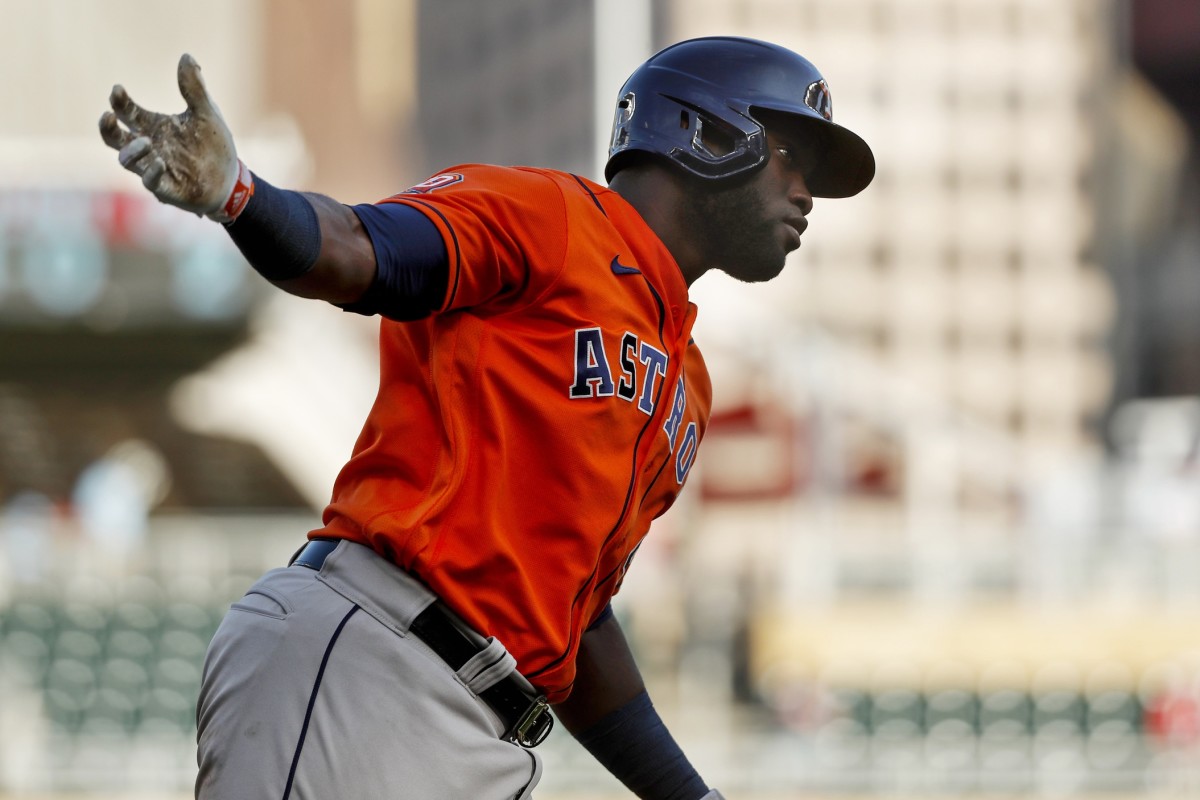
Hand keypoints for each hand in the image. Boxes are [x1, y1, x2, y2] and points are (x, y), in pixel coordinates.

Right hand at [99, 54, 250, 221]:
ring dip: (132, 151)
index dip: (118, 101)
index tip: (117, 89)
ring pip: (126, 160)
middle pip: (114, 138)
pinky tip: (160, 161)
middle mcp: (148, 147)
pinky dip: (152, 172)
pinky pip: (150, 182)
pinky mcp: (166, 188)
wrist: (232, 178)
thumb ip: (194, 88)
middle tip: (107, 116)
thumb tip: (186, 56)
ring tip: (146, 141)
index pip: (127, 112)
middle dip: (106, 128)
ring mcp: (154, 168)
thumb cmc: (214, 145)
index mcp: (153, 126)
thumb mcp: (207, 112)